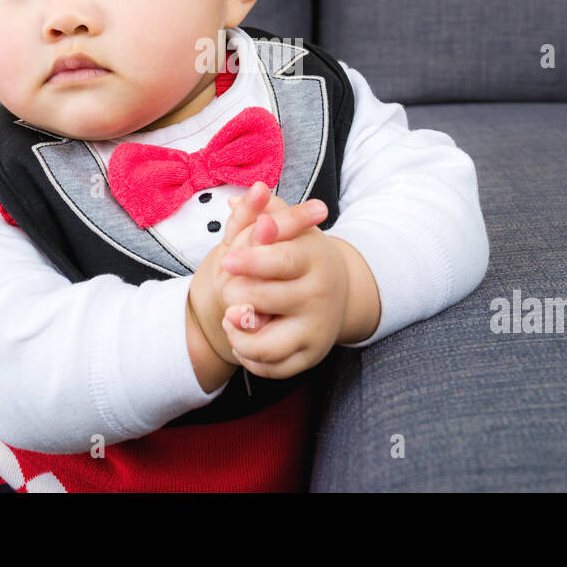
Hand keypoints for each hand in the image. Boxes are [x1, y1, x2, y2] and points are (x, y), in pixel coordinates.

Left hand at [189, 181, 325, 366]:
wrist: (338, 291)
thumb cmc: (302, 255)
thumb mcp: (291, 228)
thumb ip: (263, 212)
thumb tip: (239, 199)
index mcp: (314, 259)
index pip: (282, 260)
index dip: (252, 260)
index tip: (227, 261)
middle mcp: (319, 297)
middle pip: (264, 300)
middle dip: (235, 293)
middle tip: (230, 288)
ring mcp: (315, 331)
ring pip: (264, 345)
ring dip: (237, 332)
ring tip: (231, 315)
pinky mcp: (309, 358)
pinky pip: (270, 368)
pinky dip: (248, 356)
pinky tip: (244, 336)